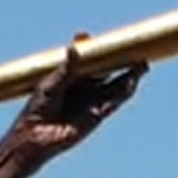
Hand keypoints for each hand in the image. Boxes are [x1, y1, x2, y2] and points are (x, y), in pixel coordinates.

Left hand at [8, 47, 144, 158]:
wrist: (36, 137)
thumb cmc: (37, 108)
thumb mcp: (52, 84)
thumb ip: (67, 68)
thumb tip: (74, 47)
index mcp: (72, 77)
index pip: (89, 60)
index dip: (98, 50)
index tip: (105, 40)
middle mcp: (84, 88)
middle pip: (108, 72)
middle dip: (122, 62)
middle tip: (136, 50)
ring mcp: (91, 102)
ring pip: (115, 87)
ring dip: (129, 77)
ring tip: (142, 66)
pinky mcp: (96, 116)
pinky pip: (113, 103)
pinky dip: (123, 94)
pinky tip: (132, 83)